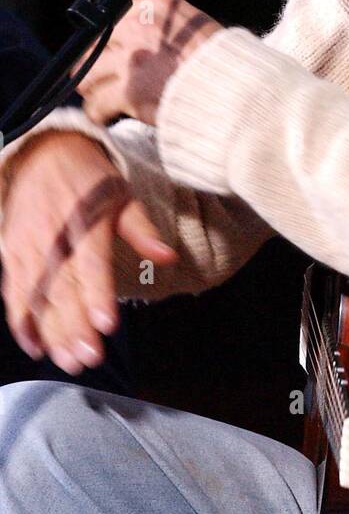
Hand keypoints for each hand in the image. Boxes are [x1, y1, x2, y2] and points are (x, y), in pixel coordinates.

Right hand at [0, 131, 177, 372]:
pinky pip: (14, 291)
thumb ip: (142, 230)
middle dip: (74, 326)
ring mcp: (29, 246)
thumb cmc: (90, 179)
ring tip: (67, 359)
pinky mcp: (12, 252)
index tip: (107, 324)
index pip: (91, 264)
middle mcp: (54, 236)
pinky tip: (34, 345)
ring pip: (37, 295)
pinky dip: (20, 320)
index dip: (98, 295)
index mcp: (86, 222)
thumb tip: (167, 256)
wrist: (43, 153)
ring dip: (50, 330)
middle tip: (89, 358)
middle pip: (63, 288)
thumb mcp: (122, 195)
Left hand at [75, 0, 221, 126]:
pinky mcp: (129, 92)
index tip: (110, 50)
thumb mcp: (197, 27)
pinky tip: (109, 117)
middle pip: (92, 42)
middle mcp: (138, 27)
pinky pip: (96, 105)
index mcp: (157, 7)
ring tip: (104, 98)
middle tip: (103, 77)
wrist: (238, 92)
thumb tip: (144, 37)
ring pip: (86, 73)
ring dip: (93, 87)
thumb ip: (166, 26)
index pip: (111, 13)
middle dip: (96, 61)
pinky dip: (100, 114)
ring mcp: (131, 60)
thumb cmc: (224, 65)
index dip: (108, 36)